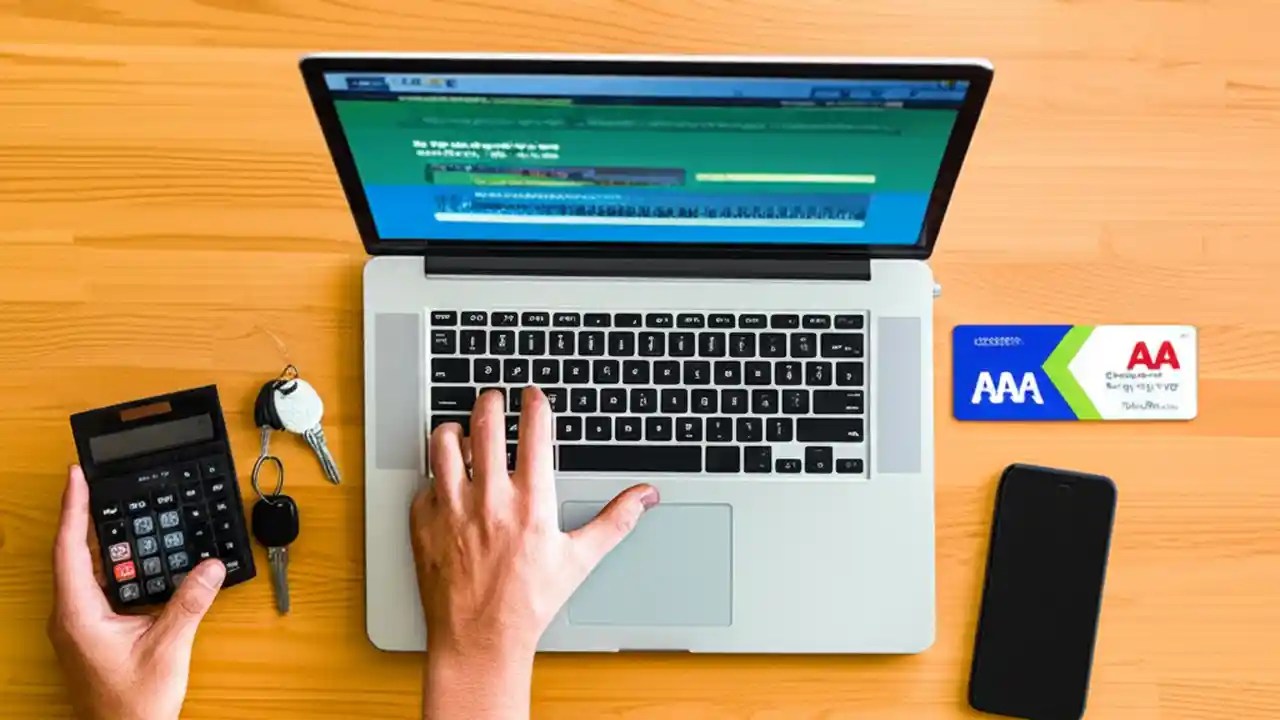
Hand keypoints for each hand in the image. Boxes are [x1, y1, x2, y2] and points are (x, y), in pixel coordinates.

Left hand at [48, 465, 226, 719]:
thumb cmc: (132, 706)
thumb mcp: (167, 648)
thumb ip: (188, 603)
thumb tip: (208, 567)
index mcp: (78, 613)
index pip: (71, 547)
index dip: (74, 508)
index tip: (77, 476)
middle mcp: (70, 616)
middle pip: (72, 552)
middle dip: (84, 514)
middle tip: (94, 482)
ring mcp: (77, 625)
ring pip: (81, 569)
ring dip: (97, 539)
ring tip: (110, 509)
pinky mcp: (88, 633)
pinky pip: (92, 585)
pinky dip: (109, 563)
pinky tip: (127, 556)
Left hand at [412, 387, 658, 719]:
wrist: (479, 640)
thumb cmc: (528, 603)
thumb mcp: (579, 558)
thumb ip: (614, 520)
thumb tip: (645, 496)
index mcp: (530, 502)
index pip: (532, 432)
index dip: (533, 403)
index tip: (532, 394)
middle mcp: (489, 499)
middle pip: (484, 423)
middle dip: (490, 401)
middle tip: (494, 398)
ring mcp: (451, 509)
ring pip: (444, 444)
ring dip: (454, 429)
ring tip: (462, 430)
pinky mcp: (423, 524)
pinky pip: (424, 482)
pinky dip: (435, 474)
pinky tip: (445, 480)